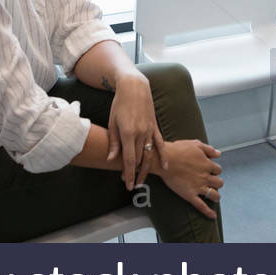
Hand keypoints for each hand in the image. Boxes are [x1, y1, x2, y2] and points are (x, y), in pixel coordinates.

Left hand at [106, 72, 165, 189]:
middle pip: (140, 159)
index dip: (129, 174)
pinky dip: (163, 155)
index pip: (130, 159)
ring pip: (150, 154)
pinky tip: (165, 166)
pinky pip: (160, 144)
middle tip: (133, 186)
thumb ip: (114, 142)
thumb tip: (111, 159)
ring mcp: (150, 130)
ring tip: (143, 181)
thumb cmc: (119, 104)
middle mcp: (141, 133)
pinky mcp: (155, 127)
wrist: (134, 88)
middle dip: (136, 174)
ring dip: (147, 169)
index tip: (128, 185)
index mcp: (128, 133)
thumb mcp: (112, 123)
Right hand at [158, 139, 224, 219]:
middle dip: (216, 182)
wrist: (163, 160)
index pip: (218, 169)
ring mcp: (198, 186)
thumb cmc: (177, 150)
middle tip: (211, 182)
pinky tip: (212, 216)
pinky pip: (201, 206)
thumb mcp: (195, 144)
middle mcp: (205, 176)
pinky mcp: (189, 195)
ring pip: (214, 194)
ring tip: (215, 196)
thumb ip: (209, 149)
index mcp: (207, 164)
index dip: (215, 170)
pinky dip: (208, 212)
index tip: (210, 170)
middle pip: (219, 182)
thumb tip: (219, 154)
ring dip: (216, 195)